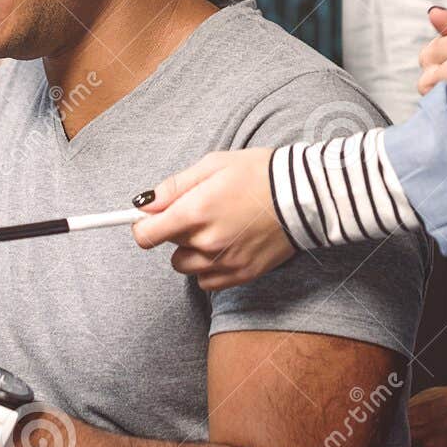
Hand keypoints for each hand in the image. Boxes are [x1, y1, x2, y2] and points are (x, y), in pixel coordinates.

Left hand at [130, 149, 291, 289]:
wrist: (304, 195)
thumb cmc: (258, 174)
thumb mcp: (211, 165)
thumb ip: (174, 187)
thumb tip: (144, 204)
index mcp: (195, 212)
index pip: (145, 235)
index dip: (142, 226)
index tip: (148, 219)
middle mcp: (207, 242)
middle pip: (167, 247)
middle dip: (175, 230)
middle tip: (200, 211)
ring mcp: (225, 262)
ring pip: (185, 266)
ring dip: (191, 251)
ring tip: (216, 228)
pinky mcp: (242, 275)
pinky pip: (207, 281)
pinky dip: (209, 267)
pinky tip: (226, 245)